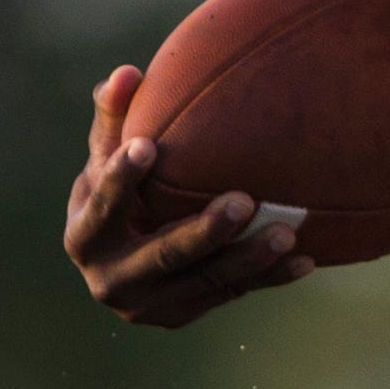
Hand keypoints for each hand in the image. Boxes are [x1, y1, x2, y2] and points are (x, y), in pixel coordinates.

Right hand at [61, 63, 308, 327]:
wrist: (121, 258)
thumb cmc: (118, 189)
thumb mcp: (106, 157)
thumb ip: (114, 116)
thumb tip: (127, 72)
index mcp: (84, 237)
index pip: (103, 205)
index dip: (122, 178)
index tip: (148, 146)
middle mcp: (111, 280)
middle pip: (163, 254)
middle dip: (204, 231)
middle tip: (244, 200)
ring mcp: (150, 306)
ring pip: (206, 281)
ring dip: (248, 258)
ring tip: (288, 232)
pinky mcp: (182, 316)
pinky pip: (231, 294)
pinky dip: (268, 277)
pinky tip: (304, 260)